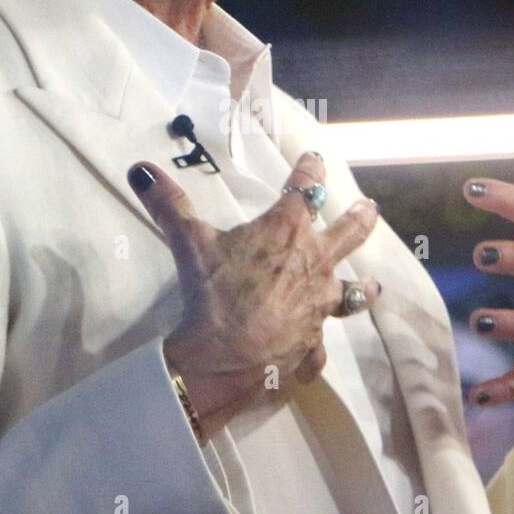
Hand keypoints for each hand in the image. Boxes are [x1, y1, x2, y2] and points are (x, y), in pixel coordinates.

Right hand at [127, 150, 380, 440]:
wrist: (228, 355)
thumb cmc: (215, 291)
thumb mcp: (190, 241)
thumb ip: (169, 204)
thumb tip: (141, 170)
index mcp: (287, 230)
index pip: (305, 189)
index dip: (310, 170)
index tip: (314, 158)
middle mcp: (313, 262)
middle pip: (348, 233)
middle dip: (360, 218)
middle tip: (369, 208)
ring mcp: (318, 304)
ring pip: (352, 292)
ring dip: (363, 286)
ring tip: (373, 284)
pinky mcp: (313, 340)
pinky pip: (320, 345)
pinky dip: (317, 347)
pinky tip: (316, 352)